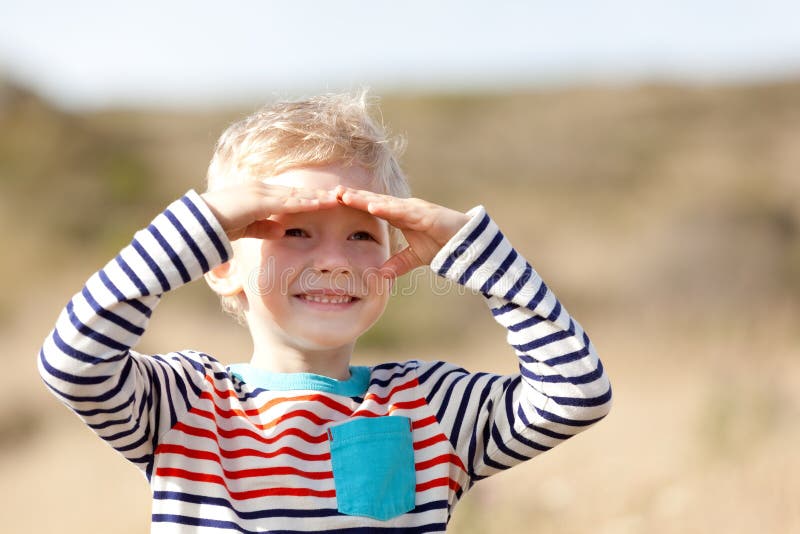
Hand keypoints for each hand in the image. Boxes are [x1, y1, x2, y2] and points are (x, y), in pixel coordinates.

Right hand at [201, 182, 337, 241]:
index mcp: (259, 195)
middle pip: (297, 191)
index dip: (310, 198)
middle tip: (341, 195)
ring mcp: (260, 193)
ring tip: (338, 198)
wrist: (197, 225)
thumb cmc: (217, 227)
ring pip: (295, 194)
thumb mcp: (245, 229)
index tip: (329, 200)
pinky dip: (305, 202)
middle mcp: (261, 190)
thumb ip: (263, 228)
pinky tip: (320, 204)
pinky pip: (287, 202)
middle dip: (319, 193)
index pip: (290, 195)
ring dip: (317, 196)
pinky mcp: (258, 201)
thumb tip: (283, 230)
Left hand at [335, 186, 470, 277]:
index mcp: (401, 216)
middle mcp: (406, 209)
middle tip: (333, 192)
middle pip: (375, 201)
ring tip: (345, 196)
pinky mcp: (426, 214)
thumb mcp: (416, 257)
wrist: (468, 244)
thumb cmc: (443, 245)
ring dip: (365, 199)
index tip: (336, 201)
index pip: (374, 208)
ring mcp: (416, 209)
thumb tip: (382, 275)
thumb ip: (400, 264)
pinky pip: (403, 211)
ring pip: (385, 203)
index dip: (356, 204)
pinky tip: (372, 206)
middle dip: (355, 197)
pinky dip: (387, 208)